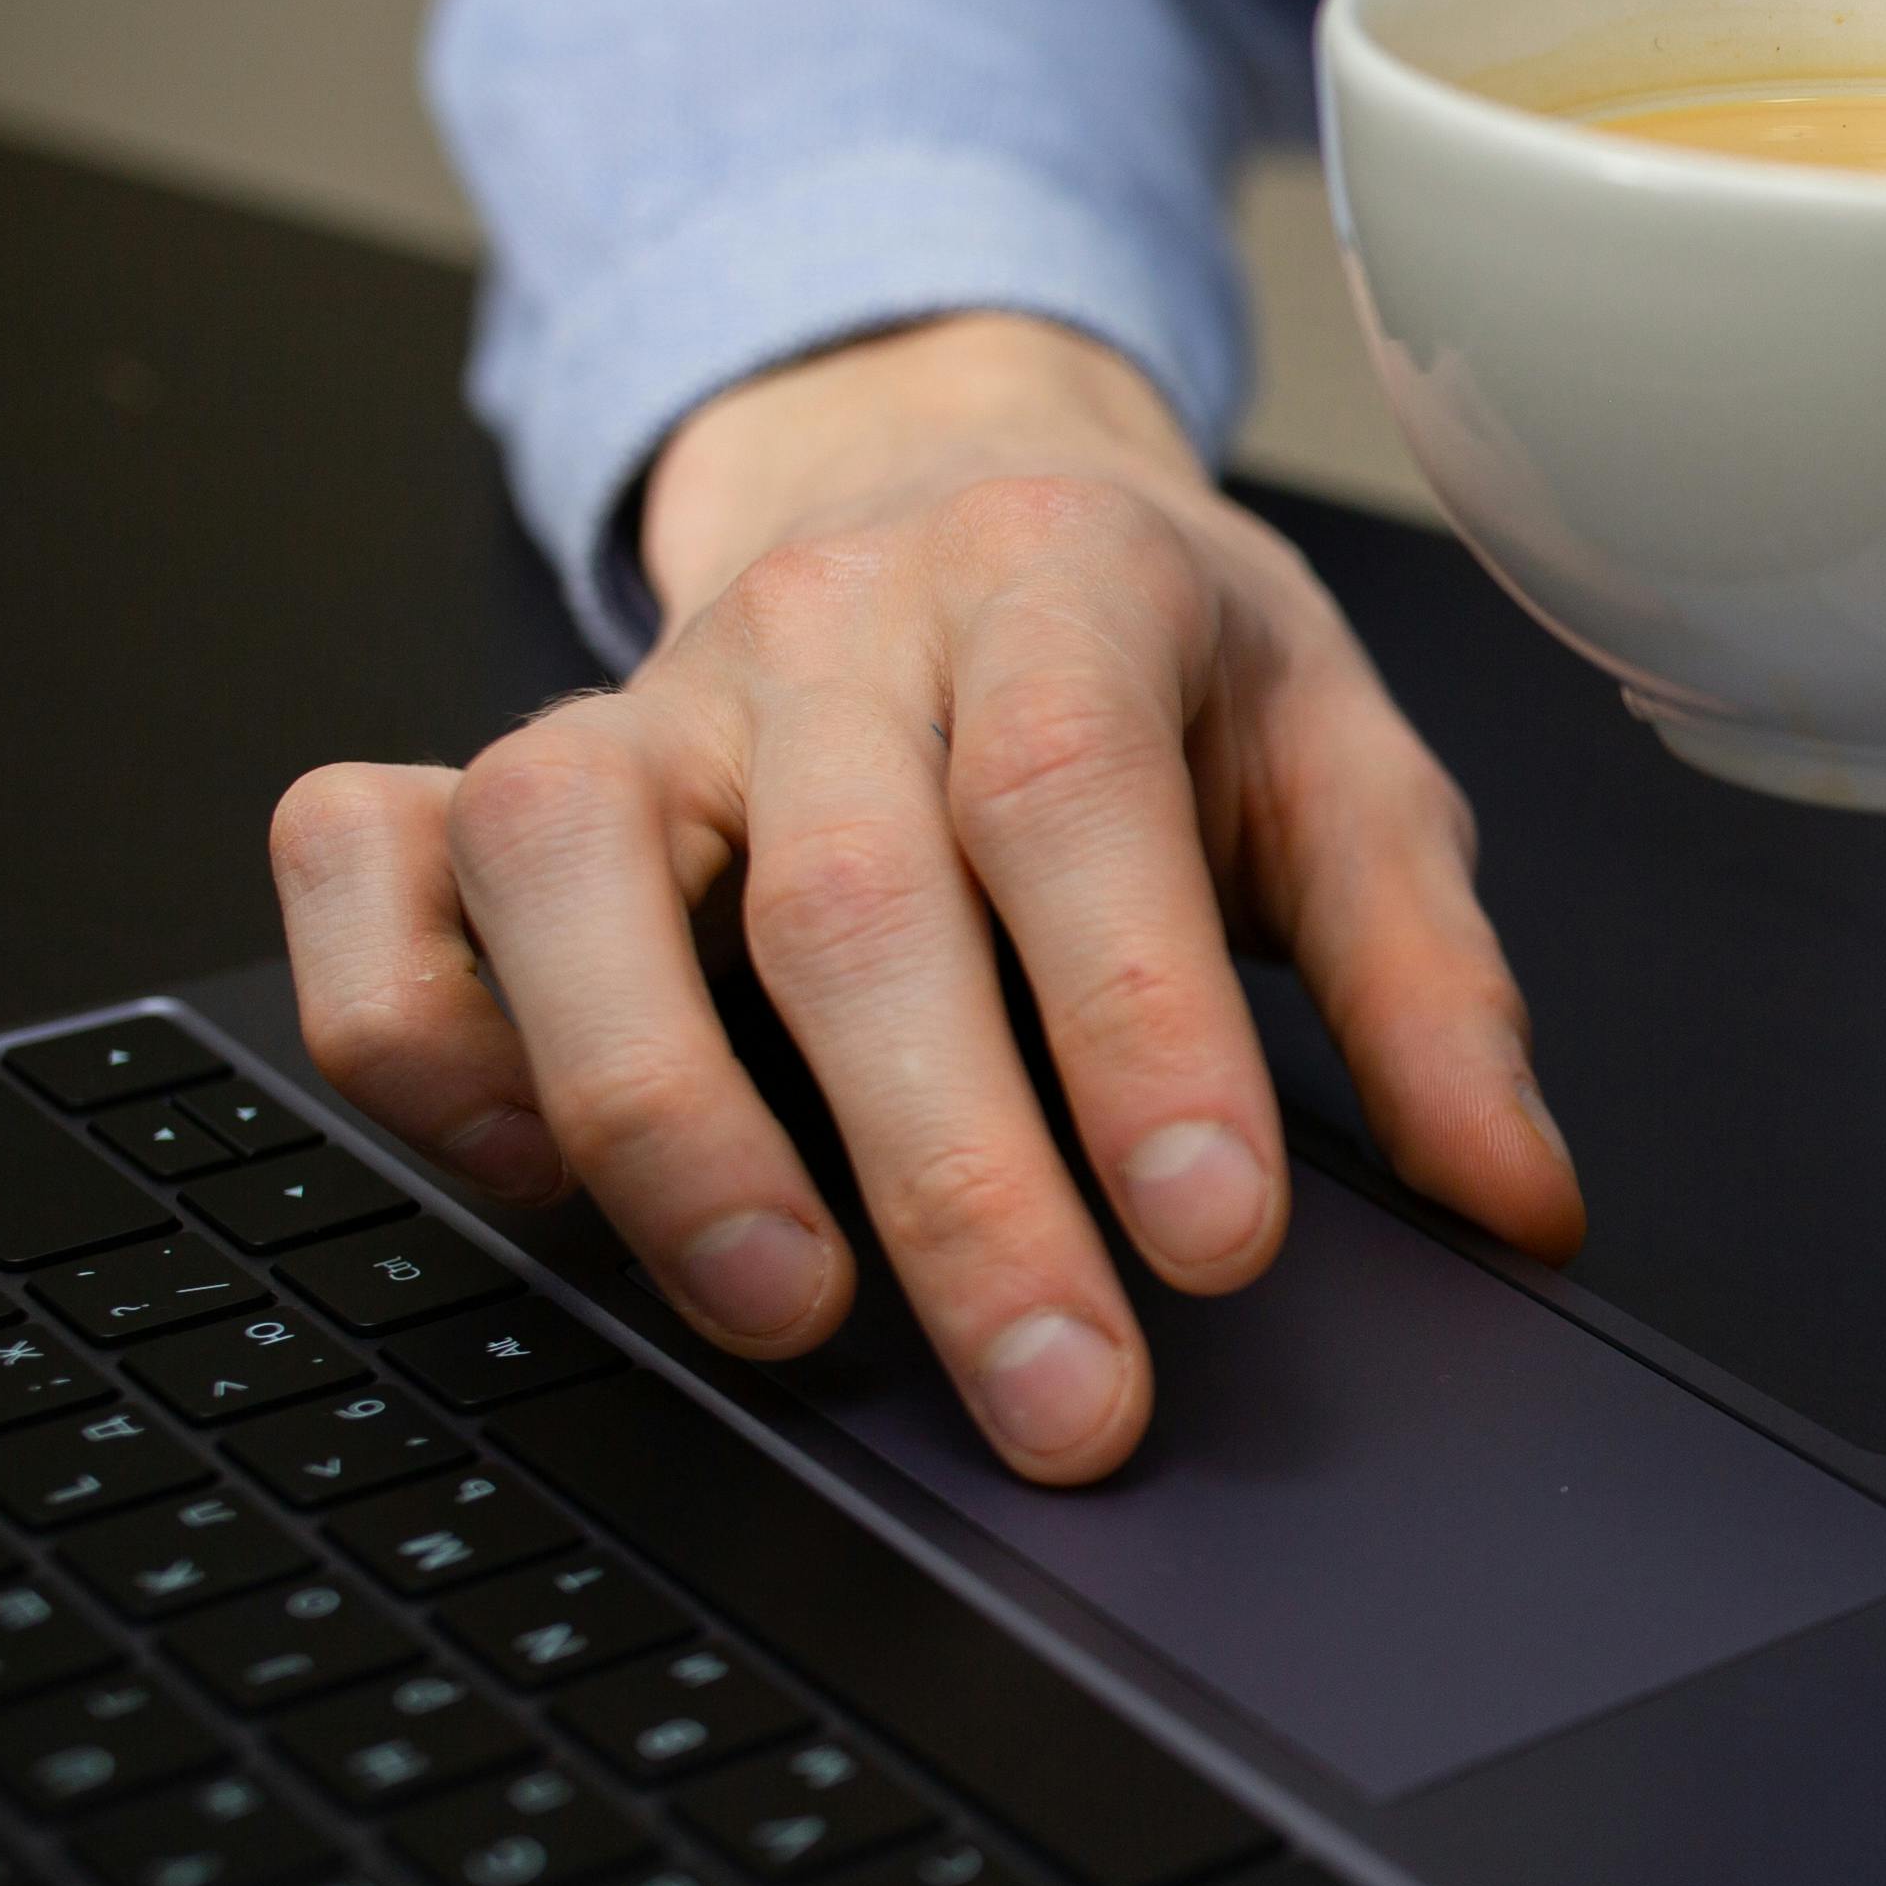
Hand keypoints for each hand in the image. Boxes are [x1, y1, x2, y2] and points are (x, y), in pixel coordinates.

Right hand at [271, 313, 1579, 1480]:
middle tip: (1060, 1399)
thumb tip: (1520, 1204)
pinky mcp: (488, 775)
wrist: (959, 486)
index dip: (1136, 1032)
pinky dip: (408, 1022)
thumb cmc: (1153, 665)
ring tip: (790, 1319)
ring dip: (665, 1123)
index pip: (1075, 803)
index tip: (1211, 1239)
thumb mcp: (1342, 771)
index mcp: (1059, 586)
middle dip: (956, 1183)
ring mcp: (637, 699)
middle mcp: (824, 631)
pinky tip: (524, 1173)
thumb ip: (1429, 986)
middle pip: (850, 902)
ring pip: (563, 870)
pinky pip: (366, 865)